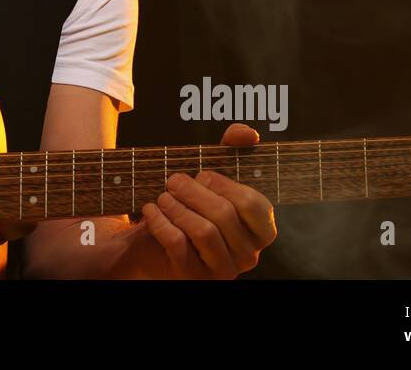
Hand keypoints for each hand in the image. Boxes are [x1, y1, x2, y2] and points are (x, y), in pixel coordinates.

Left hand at [119, 123, 276, 278]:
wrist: (154, 244)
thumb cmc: (191, 209)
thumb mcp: (211, 179)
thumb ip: (231, 151)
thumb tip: (247, 133)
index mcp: (259, 232)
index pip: (256, 205)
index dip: (227, 185)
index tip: (204, 175)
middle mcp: (247, 256)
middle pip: (224, 215)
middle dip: (193, 191)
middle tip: (173, 180)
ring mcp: (221, 270)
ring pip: (204, 231)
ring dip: (177, 207)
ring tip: (162, 196)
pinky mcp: (193, 277)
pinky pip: (178, 244)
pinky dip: (161, 222)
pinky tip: (150, 211)